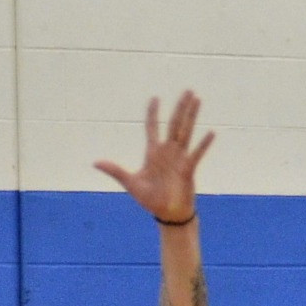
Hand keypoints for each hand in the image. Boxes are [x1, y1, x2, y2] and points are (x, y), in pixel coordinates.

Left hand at [94, 91, 214, 222]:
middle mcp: (168, 151)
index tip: (155, 98)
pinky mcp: (188, 169)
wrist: (167, 214)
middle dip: (180, 107)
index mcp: (153, 153)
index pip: (152, 127)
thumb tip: (95, 163)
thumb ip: (115, 171)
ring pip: (186, 132)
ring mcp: (180, 158)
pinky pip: (196, 153)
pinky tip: (211, 132)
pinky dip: (203, 144)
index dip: (153, 113)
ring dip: (192, 116)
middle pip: (174, 124)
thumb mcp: (131, 183)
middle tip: (187, 91)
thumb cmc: (151, 199)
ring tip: (197, 100)